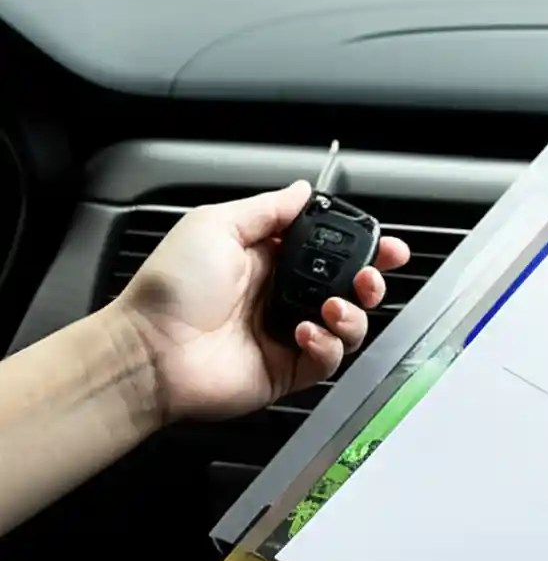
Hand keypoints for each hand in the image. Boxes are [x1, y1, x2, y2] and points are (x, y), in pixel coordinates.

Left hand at [113, 181, 410, 421]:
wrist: (149, 350)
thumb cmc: (169, 288)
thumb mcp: (216, 225)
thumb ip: (267, 209)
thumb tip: (302, 190)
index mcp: (270, 260)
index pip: (332, 251)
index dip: (363, 247)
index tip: (385, 245)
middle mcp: (284, 297)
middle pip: (351, 289)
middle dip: (372, 281)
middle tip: (372, 276)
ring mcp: (288, 335)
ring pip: (349, 325)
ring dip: (354, 314)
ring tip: (335, 307)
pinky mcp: (290, 370)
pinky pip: (331, 360)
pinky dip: (329, 345)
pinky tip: (306, 333)